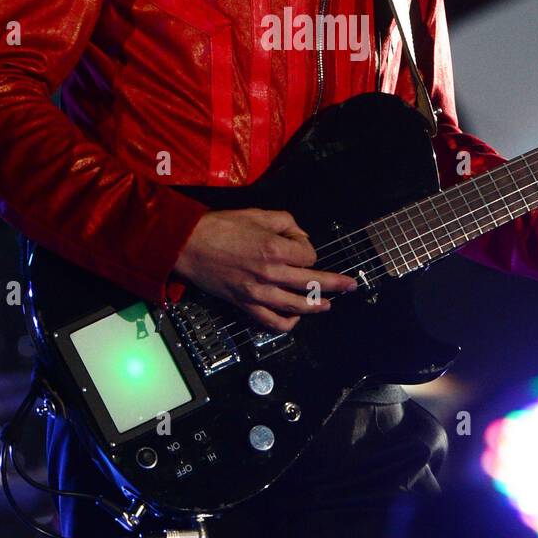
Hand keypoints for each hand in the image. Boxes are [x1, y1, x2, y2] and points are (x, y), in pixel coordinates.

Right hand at [172, 207, 357, 331]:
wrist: (187, 245)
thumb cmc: (220, 227)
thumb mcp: (257, 214)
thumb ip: (285, 222)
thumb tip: (299, 236)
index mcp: (275, 249)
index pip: (309, 255)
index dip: (308, 249)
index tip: (298, 244)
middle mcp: (271, 274)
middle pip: (313, 282)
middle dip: (335, 283)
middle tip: (350, 285)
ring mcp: (259, 293)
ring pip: (297, 306)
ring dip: (318, 306)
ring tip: (329, 305)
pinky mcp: (245, 304)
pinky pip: (272, 322)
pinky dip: (287, 324)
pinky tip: (295, 319)